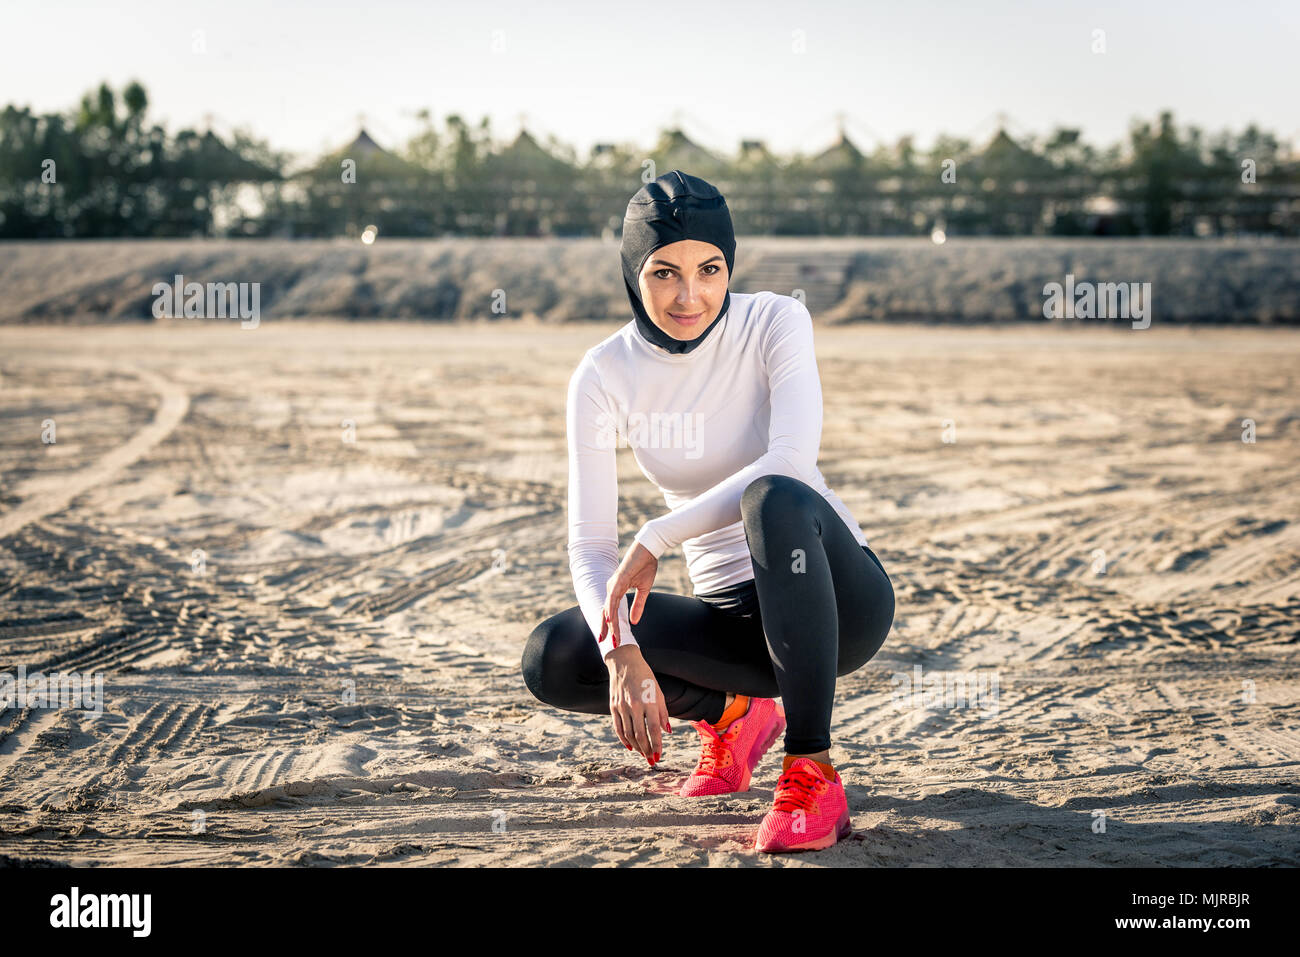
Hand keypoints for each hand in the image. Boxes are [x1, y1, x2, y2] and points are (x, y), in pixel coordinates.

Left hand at [602, 542, 656, 647]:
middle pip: (606, 613)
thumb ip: (638, 605)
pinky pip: (613, 598)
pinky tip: (610, 620)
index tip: (614, 640)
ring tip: (612, 639)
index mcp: (616, 591)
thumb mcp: (643, 590)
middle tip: (608, 645)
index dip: (612, 627)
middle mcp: (611, 589)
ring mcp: (613, 585)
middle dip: (607, 630)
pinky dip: (611, 610)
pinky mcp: (618, 580)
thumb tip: (633, 622)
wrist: (649, 550)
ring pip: (609, 609)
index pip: (611, 612)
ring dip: (611, 625)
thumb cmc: (646, 566)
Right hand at [605, 644, 670, 764]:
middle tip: (651, 761)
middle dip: (647, 751)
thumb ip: (663, 713)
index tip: (659, 756)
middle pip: (640, 735)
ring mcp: (622, 706)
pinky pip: (618, 727)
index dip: (656, 745)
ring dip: (636, 747)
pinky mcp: (613, 706)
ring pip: (628, 734)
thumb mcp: (659, 692)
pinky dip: (623, 739)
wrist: (624, 663)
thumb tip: (667, 732)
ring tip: (643, 755)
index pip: (653, 729)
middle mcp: (635, 705)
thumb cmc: (646, 678)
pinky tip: (630, 747)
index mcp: (649, 701)